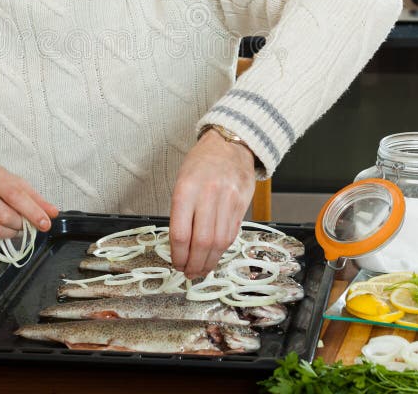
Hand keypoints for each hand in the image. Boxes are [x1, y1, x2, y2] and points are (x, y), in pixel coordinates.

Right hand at [0, 164, 58, 247]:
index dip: (33, 212)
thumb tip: (52, 213)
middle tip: (25, 224)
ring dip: (10, 234)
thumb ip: (34, 197)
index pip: (15, 195)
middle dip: (21, 225)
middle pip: (6, 216)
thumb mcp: (12, 181)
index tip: (46, 223)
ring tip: (13, 228)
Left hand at [169, 130, 255, 278]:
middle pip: (201, 242)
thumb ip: (181, 210)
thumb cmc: (201, 162)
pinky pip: (232, 233)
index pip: (180, 232)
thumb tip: (180, 245)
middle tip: (188, 273)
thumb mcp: (182, 180)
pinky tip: (215, 255)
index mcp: (186, 189)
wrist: (230, 144)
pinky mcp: (242, 204)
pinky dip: (222, 249)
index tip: (175, 263)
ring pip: (219, 242)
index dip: (177, 255)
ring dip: (209, 261)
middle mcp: (208, 195)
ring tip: (202, 269)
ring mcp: (228, 200)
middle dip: (194, 263)